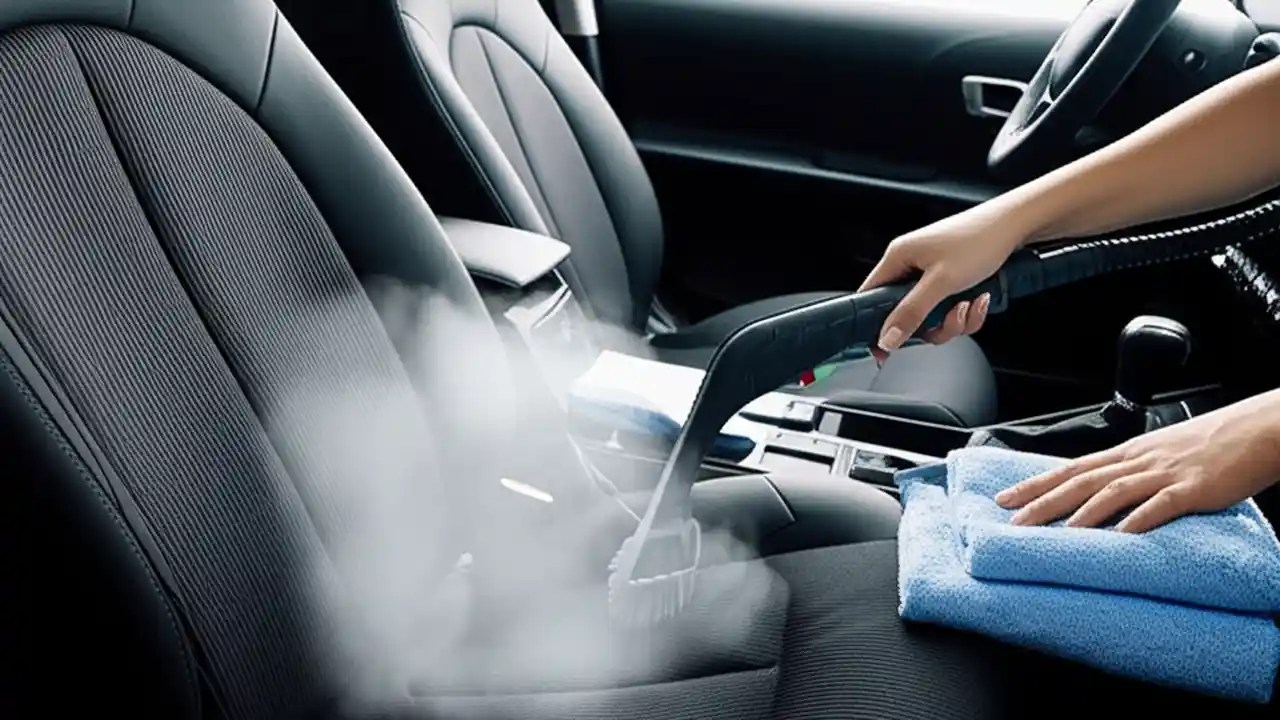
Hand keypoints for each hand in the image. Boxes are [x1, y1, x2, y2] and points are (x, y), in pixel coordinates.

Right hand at [858, 202, 1029, 362]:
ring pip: (931, 316)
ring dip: (954, 320)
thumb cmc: (979, 239)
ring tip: (971, 304)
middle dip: (932, 324)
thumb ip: (911, 313)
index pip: (871, 297)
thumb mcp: (941, 283)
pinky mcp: (953, 278)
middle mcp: (912, 265)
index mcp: (898, 257)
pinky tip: (981, 299)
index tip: (886, 348)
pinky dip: (967, 311)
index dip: (876, 324)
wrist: (1017, 225)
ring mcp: (933, 273)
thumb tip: (887, 338)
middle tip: (950, 319)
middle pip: (906, 313)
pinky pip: (949, 308)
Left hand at [995, 391, 1279, 532]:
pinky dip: (1139, 519)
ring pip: (1114, 491)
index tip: (1006, 499)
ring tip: (1055, 534)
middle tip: (1013, 520)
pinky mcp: (1194, 488)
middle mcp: (1139, 461)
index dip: (1036, 484)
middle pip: (1081, 480)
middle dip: (1044, 501)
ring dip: (1081, 513)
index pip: (1071, 468)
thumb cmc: (1210, 443)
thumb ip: (1130, 472)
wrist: (1256, 429)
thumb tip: (1098, 494)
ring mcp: (1165, 473)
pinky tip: (1121, 536)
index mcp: (1128, 454)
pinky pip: (1162, 504)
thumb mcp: (1159, 453)